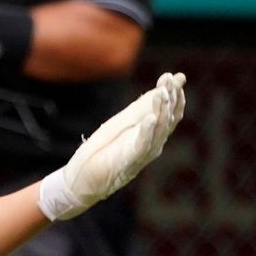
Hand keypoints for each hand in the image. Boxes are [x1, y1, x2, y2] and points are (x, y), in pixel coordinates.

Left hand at [38, 72, 185, 220]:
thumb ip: (139, 109)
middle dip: (171, 97)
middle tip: (171, 78)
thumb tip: (158, 90)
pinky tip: (149, 117)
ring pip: (158, 130)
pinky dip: (146, 131)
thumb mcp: (121, 124)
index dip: (174, 94)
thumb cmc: (101, 151)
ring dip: (161, 110)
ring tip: (161, 92)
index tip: (174, 75)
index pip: (170, 113)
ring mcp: (142, 154)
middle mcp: (152, 144)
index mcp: (151, 134)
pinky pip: (141, 146)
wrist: (81, 180)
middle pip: (168, 119)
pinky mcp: (129, 163)